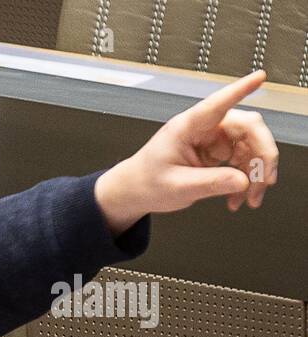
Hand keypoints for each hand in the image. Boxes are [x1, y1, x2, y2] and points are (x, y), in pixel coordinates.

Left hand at [94, 69, 278, 235]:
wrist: (135, 191)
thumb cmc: (146, 183)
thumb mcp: (177, 187)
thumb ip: (210, 183)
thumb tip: (242, 181)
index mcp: (187, 127)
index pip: (217, 104)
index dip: (240, 89)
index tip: (259, 77)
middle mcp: (203, 127)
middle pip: (248, 128)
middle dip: (261, 156)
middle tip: (263, 183)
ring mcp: (212, 138)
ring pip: (250, 144)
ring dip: (256, 171)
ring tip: (250, 198)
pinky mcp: (217, 150)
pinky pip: (243, 158)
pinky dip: (246, 178)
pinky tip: (239, 196)